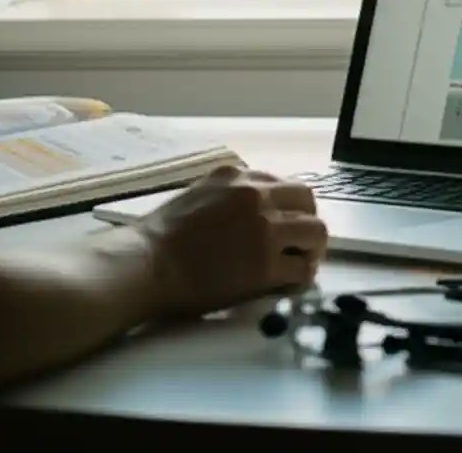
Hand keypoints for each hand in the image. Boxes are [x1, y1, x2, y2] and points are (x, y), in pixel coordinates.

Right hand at [134, 165, 327, 318]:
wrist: (145, 265)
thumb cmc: (159, 238)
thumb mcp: (197, 195)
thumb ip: (228, 197)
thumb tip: (248, 212)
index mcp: (237, 177)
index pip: (283, 184)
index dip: (288, 208)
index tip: (283, 225)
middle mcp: (257, 195)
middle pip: (307, 200)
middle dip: (306, 222)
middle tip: (299, 245)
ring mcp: (265, 228)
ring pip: (316, 232)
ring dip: (311, 250)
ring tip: (298, 265)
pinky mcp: (267, 264)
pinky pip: (303, 269)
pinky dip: (301, 278)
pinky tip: (288, 285)